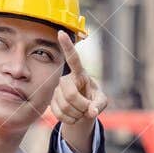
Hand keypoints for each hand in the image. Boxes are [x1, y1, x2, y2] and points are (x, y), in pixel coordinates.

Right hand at [52, 30, 106, 152]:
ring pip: (65, 106)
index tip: (61, 32)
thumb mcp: (102, 102)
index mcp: (80, 74)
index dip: (67, 46)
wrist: (83, 111)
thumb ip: (99, 106)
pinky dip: (70, 120)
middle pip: (71, 95)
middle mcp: (66, 79)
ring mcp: (57, 90)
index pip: (74, 59)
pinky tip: (74, 116)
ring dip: (77, 114)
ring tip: (81, 111)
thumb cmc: (95, 101)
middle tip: (88, 109)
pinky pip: (59, 114)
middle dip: (82, 107)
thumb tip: (92, 112)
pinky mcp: (51, 101)